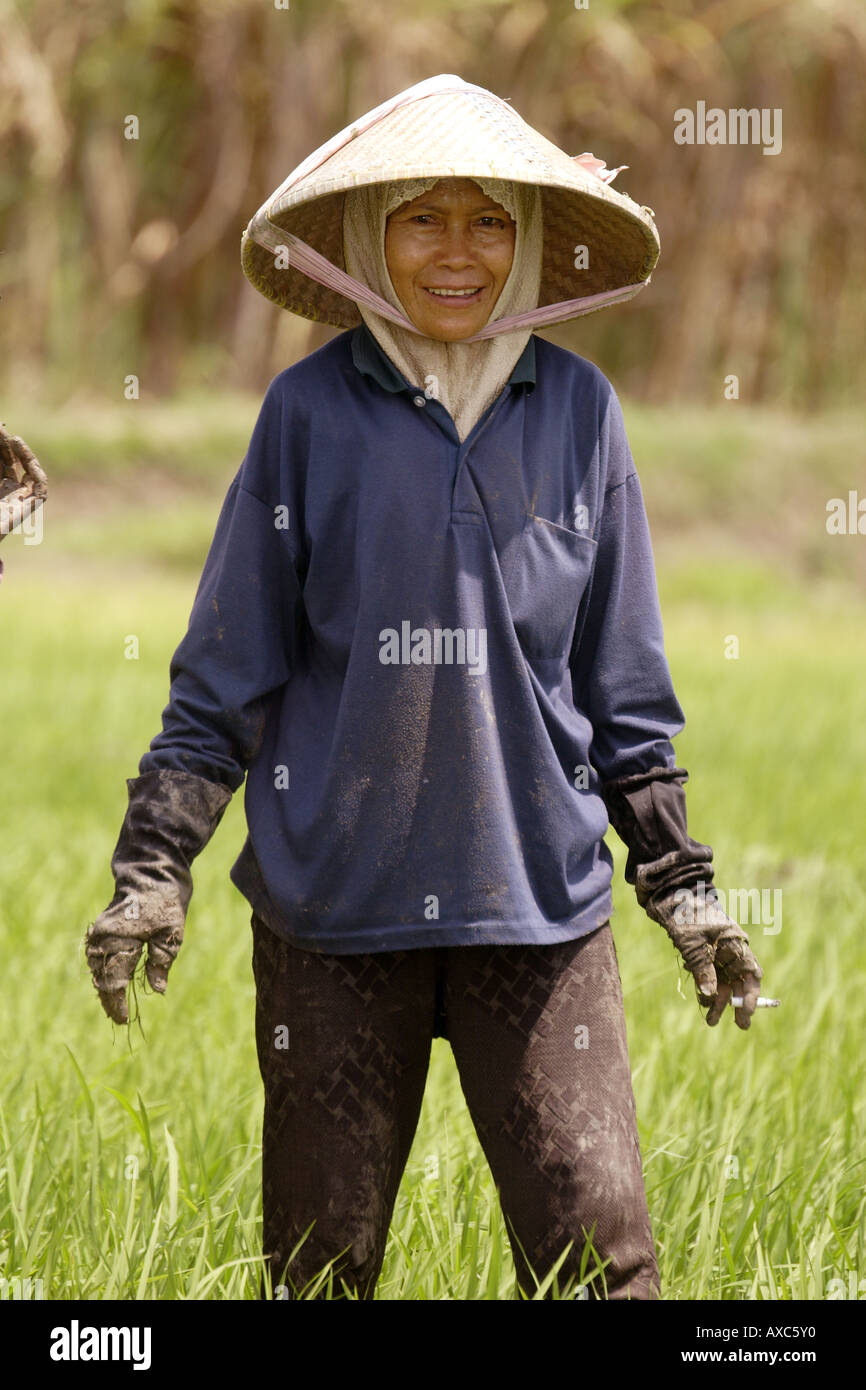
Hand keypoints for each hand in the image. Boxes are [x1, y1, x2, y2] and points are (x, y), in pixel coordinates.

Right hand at [85, 889, 184, 1024]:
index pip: (115, 981)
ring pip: (96, 966)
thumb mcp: (172, 933)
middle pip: (101, 977)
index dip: (117, 1003)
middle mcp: (104, 937)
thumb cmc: (165, 901)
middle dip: (109, 998)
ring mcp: (100, 931)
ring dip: (104, 984)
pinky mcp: (102, 927)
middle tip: (118, 1017)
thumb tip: (157, 990)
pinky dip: (103, 969)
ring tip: (113, 1003)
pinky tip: (111, 980)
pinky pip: (98, 955)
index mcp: (121, 940)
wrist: (152, 870)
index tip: (123, 1019)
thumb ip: (162, 962)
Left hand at [653, 892, 763, 1028]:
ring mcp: (716, 953)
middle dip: (737, 1004)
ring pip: (723, 982)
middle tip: (738, 1025)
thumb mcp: (693, 944)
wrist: (669, 897)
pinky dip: (705, 988)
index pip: (751, 974)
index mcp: (735, 944)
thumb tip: (710, 995)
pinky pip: (708, 976)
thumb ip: (703, 969)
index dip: (752, 995)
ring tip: (711, 1020)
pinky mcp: (702, 954)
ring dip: (718, 1001)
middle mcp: (729, 950)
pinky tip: (701, 999)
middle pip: (739, 982)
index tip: (747, 1013)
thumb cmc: (686, 915)